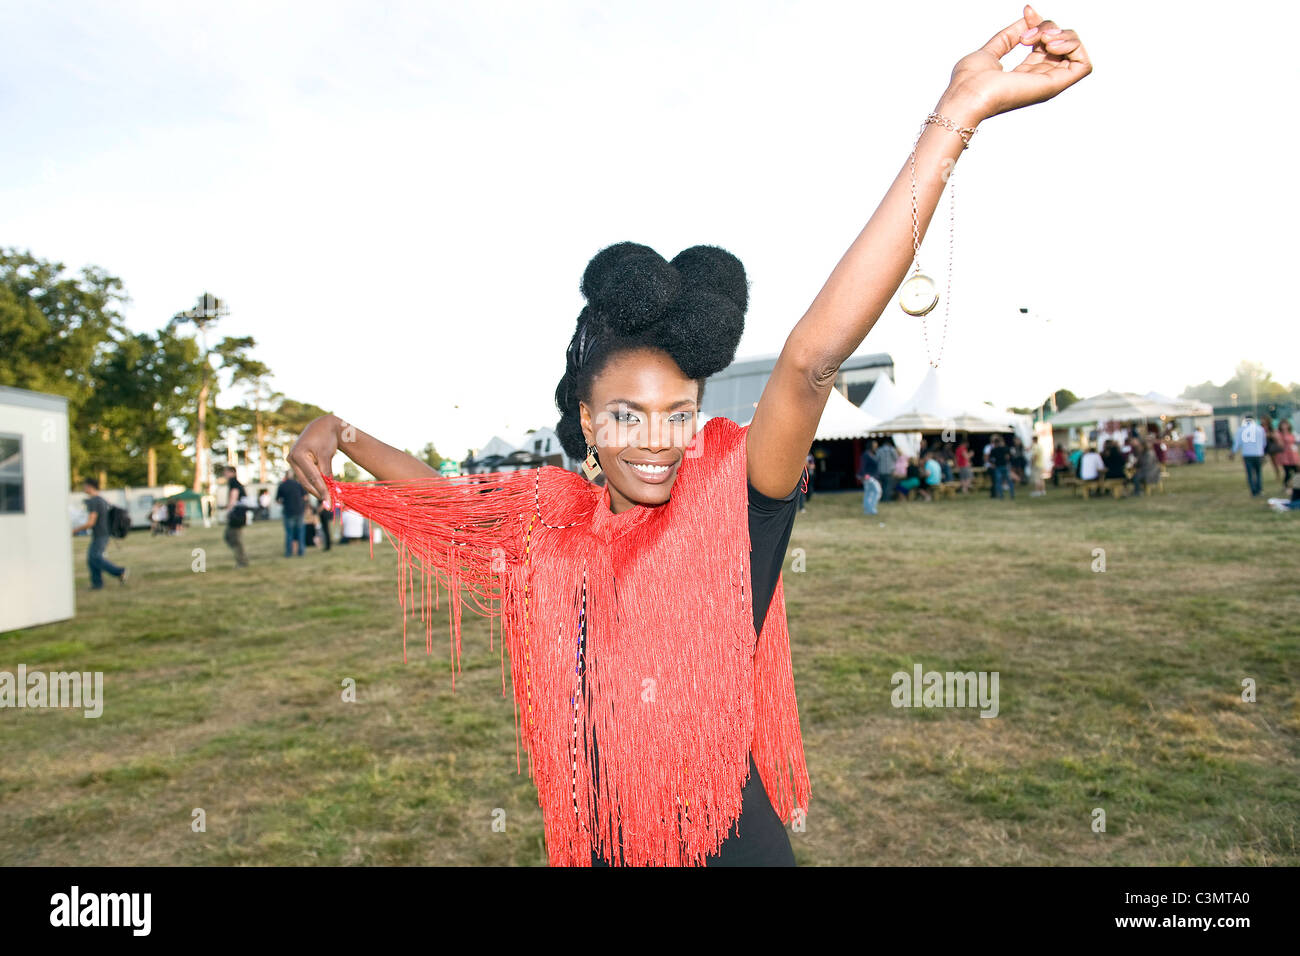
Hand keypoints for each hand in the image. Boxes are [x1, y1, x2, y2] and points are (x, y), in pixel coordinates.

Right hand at [287, 414, 340, 498]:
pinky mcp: (296, 463)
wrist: (322, 426)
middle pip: (306, 481)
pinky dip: (314, 483)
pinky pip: (305, 476)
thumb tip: (330, 490)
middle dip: (318, 493)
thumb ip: (326, 472)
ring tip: (327, 500)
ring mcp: (292, 461)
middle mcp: (291, 459)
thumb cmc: (326, 438)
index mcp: (298, 455)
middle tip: (328, 505)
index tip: (329, 502)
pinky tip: (323, 491)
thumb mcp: (327, 455)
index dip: (322, 490)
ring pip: (305, 481)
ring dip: (316, 490)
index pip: (312, 477)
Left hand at [946, 4, 1091, 122]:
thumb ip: (1009, 37)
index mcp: (1025, 73)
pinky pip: (1084, 64)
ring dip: (1063, 35)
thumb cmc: (969, 82)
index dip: (1040, 21)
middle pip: (1060, 42)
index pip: (1045, 41)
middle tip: (1026, 36)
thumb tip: (1027, 20)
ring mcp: (1048, 83)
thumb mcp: (990, 51)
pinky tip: (1051, 45)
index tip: (1027, 11)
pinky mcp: (1054, 86)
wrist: (966, 95)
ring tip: (1041, 40)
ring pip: (1075, 50)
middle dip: (1048, 26)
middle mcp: (1039, 79)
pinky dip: (1073, 47)